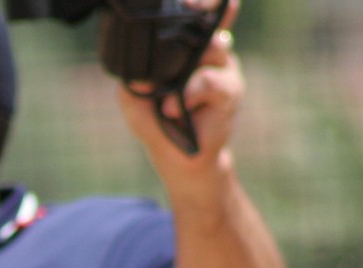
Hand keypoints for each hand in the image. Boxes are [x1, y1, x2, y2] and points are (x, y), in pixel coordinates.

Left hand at [117, 0, 241, 168]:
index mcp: (186, 46)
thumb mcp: (133, 99)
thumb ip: (132, 80)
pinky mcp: (229, 91)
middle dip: (203, 11)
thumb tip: (138, 73)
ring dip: (188, 68)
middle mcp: (208, 51)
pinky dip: (192, 92)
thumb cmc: (156, 121)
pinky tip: (175, 107)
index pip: (198, 14)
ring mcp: (222, 68)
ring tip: (166, 100)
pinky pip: (212, 81)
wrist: (175, 156)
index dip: (199, 3)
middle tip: (189, 6)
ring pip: (213, 47)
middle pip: (210, 21)